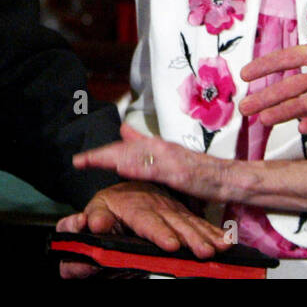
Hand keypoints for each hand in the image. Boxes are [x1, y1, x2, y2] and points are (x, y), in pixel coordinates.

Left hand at [54, 176, 230, 278]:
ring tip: (220, 248)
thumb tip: (96, 224)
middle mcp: (158, 206)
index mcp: (135, 205)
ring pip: (191, 223)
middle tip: (204, 252)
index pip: (147, 220)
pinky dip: (214, 232)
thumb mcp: (98, 208)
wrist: (124, 185)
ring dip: (207, 236)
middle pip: (175, 223)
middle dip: (192, 238)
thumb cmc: (110, 204)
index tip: (171, 244)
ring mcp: (172, 210)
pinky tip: (225, 242)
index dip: (160, 232)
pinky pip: (200, 223)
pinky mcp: (182, 214)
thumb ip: (96, 217)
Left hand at [74, 123, 236, 202]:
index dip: (101, 153)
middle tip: (78, 162)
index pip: (123, 147)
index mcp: (157, 145)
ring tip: (91, 162)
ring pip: (135, 157)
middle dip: (99, 155)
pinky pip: (155, 169)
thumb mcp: (169, 154)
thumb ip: (146, 142)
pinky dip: (137, 168)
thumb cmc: (200, 168)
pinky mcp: (179, 173)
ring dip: (112, 158)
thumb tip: (123, 130)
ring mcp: (169, 159)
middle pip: (124, 150)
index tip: (79, 160)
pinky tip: (122, 169)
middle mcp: (161, 147)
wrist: (228, 177)